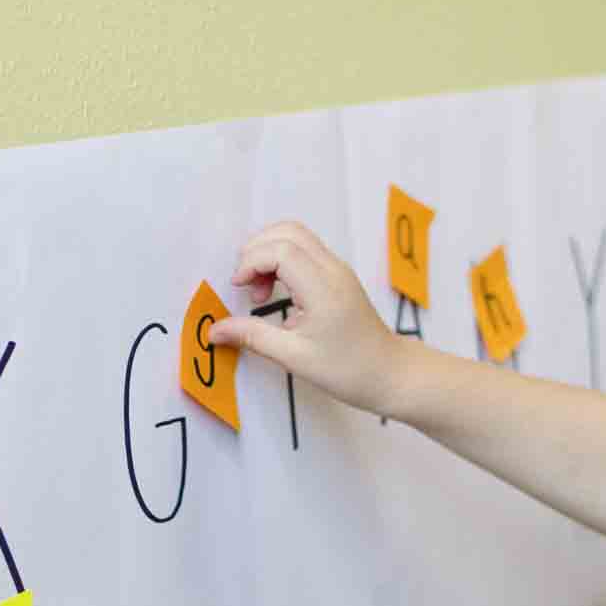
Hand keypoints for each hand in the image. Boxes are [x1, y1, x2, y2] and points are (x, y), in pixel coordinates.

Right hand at [208, 221, 402, 414]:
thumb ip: (252, 337)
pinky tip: (275, 293)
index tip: (238, 287)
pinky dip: (282, 260)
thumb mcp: (294, 357)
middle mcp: (333, 270)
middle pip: (288, 231)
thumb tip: (215, 330)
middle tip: (245, 285)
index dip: (252, 262)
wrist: (390, 374)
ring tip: (259, 292)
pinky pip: (305, 251)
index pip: (280, 250)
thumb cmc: (348, 370)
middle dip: (257, 250)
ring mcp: (338, 270)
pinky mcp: (337, 276)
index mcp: (323, 288)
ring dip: (269, 253)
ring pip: (297, 236)